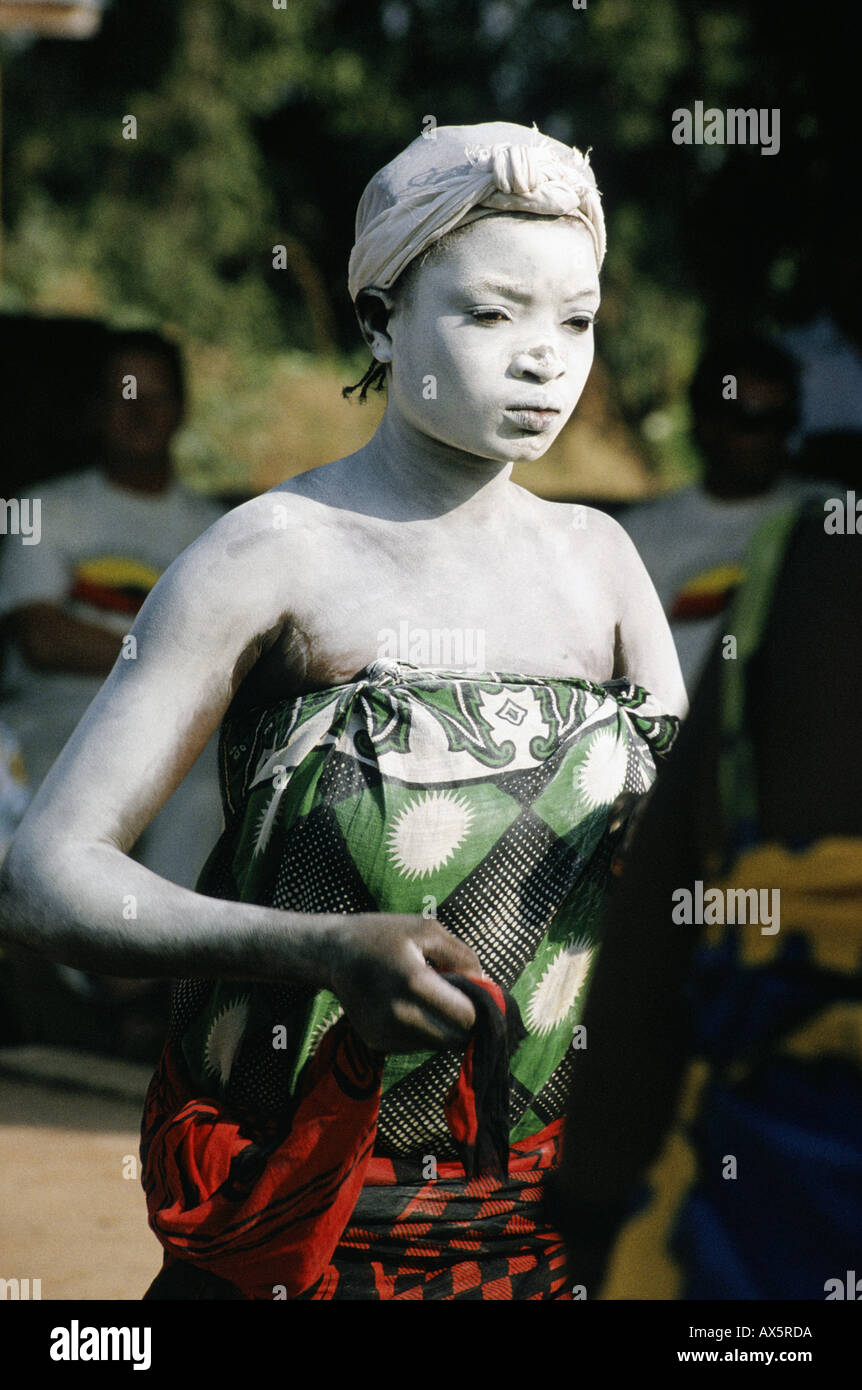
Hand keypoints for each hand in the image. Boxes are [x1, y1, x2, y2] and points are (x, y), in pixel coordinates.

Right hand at [325, 914, 483, 1053]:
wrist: (334, 953)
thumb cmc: (384, 934)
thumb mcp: (427, 930)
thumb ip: (463, 956)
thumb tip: (486, 986)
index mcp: (414, 982)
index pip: (466, 1016)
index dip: (482, 1009)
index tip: (484, 996)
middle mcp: (398, 1014)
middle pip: (455, 1039)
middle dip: (468, 1023)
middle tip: (466, 1000)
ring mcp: (385, 1033)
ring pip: (438, 1045)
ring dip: (446, 1027)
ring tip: (436, 998)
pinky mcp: (377, 1043)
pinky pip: (418, 1045)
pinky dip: (425, 1030)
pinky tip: (414, 1006)